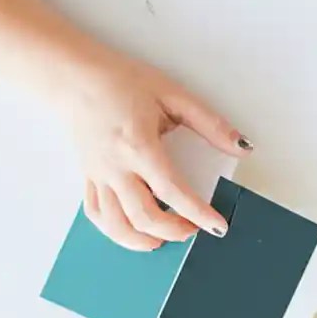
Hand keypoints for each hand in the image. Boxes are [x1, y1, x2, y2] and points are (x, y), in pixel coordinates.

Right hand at [59, 53, 251, 250]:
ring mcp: (99, 175)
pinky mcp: (88, 177)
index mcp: (139, 145)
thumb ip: (210, 123)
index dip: (198, 213)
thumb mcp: (172, 94)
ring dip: (141, 241)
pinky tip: (132, 229)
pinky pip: (97, 214)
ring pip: (116, 224)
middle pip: (144, 216)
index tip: (217, 226)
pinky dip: (115, 230)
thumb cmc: (121, 80)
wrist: (75, 76)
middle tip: (193, 230)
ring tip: (163, 240)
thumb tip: (240, 147)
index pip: (173, 190)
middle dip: (174, 231)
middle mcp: (116, 166)